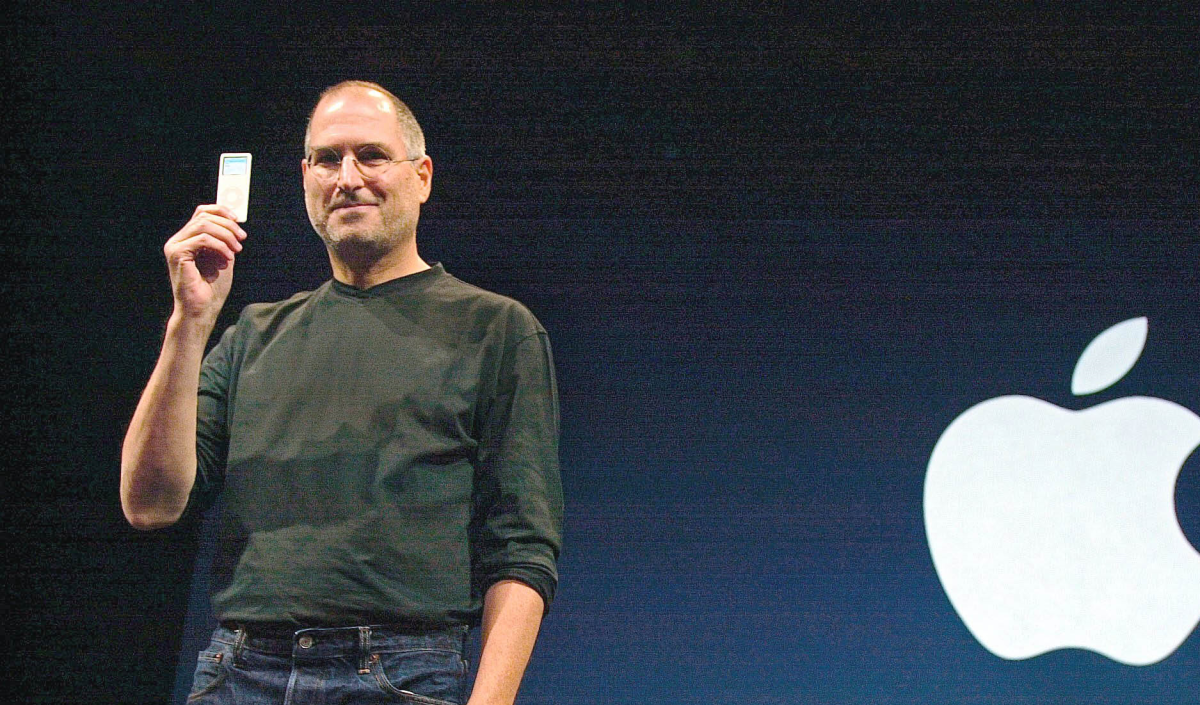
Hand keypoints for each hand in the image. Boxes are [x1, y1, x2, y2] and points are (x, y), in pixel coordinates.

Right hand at [164, 204, 246, 324]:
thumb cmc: (212, 288)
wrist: (203, 309)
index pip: (201, 213)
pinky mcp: (176, 254)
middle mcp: (178, 240)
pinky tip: (227, 259)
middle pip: (204, 217)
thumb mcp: (223, 257)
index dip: (220, 211)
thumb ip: (224, 240)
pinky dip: (219, 246)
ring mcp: (175, 246)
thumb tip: (234, 223)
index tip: (238, 220)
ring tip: (236, 250)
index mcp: (188, 239)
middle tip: (242, 239)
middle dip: (228, 225)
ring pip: (203, 225)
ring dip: (226, 236)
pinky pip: (202, 239)